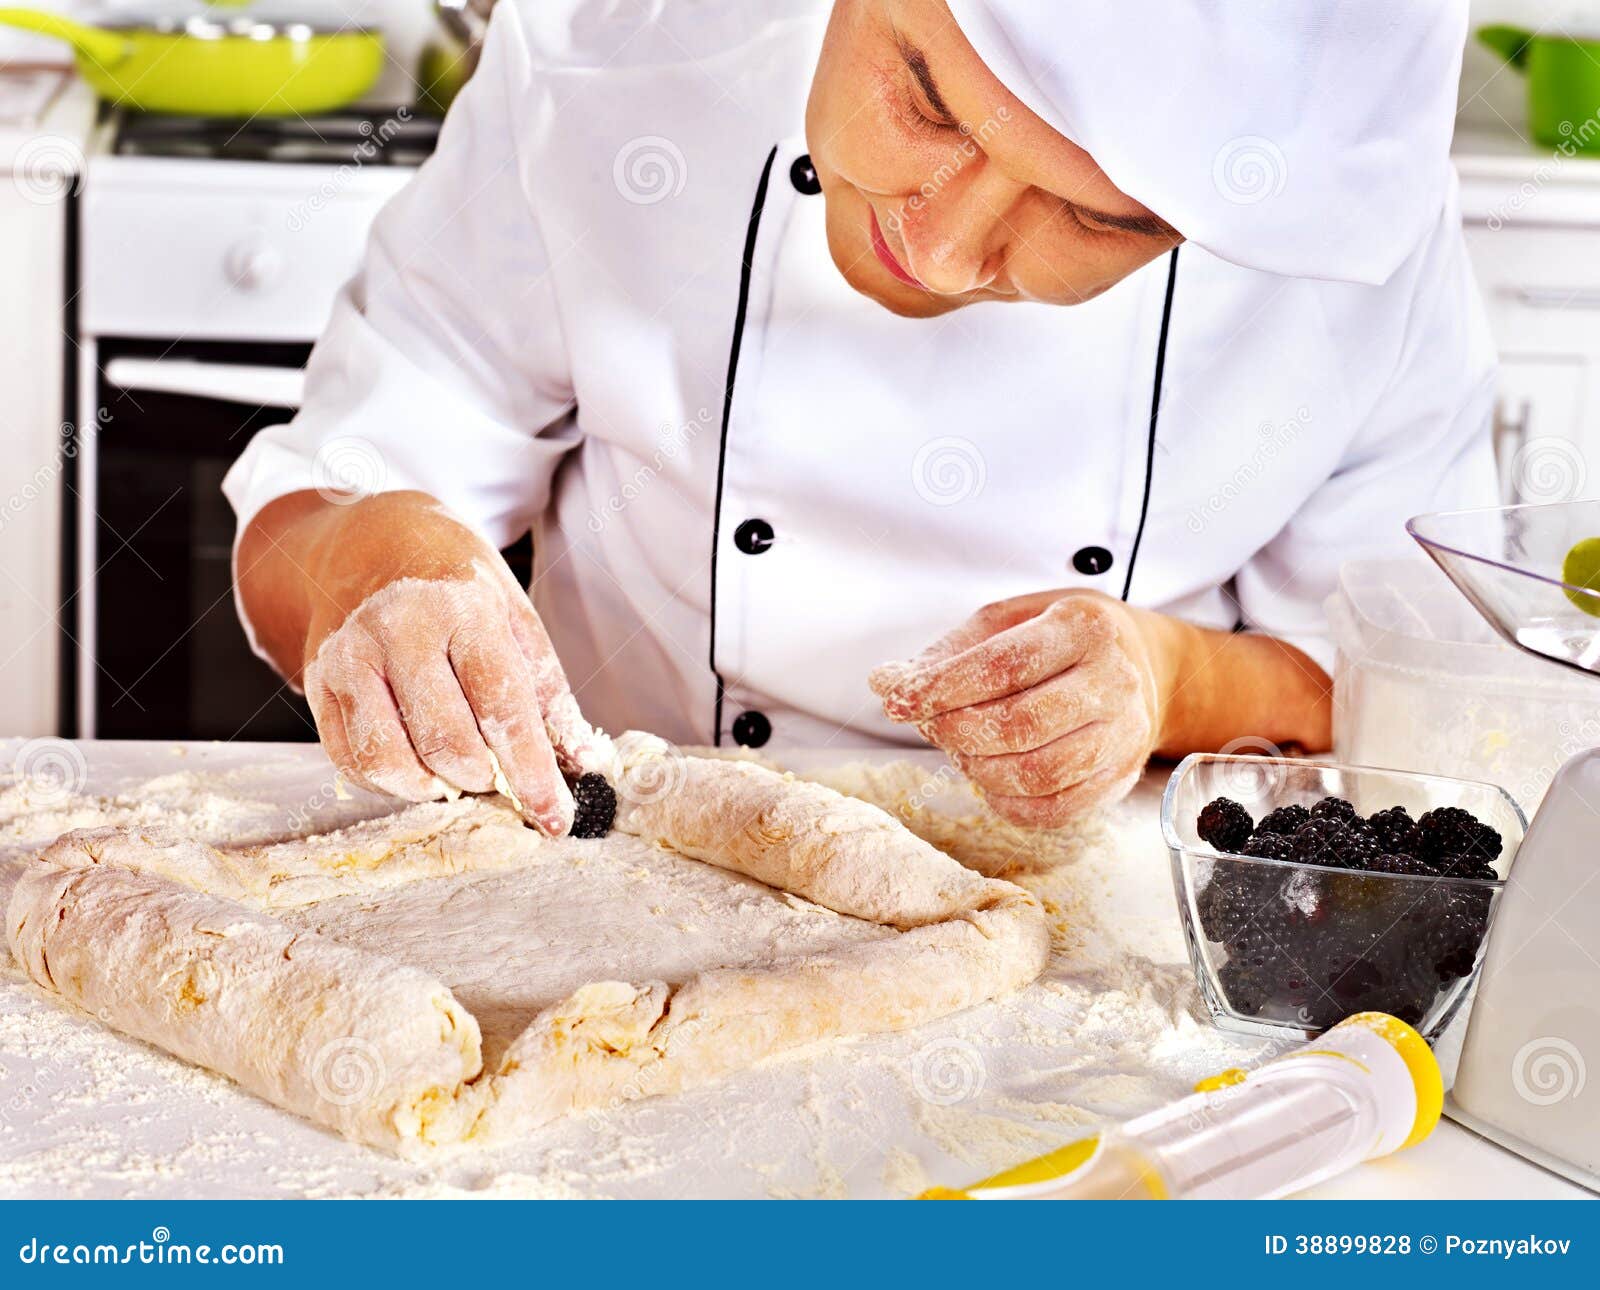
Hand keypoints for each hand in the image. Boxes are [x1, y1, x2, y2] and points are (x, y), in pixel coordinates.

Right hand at [292, 493, 607, 834]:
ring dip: (433, 788)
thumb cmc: (457, 588)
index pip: (501, 707)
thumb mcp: (517, 621)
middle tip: (498, 781)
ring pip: (390, 761)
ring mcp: (349, 656)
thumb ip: (550, 696)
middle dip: (483, 781)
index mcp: (463, 609)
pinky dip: (391, 782)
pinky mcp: (316, 682)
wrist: (373, 544)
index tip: (556, 818)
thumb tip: (584, 765)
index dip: (532, 772)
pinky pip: (351, 760)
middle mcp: (399, 630)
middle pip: (446, 742)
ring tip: (458, 774)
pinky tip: (416, 764)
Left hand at [869, 590, 1171, 827]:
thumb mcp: (1012, 619)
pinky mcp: (1120, 775)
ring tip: (960, 748)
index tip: (898, 699)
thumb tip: (886, 682)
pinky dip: (1008, 801)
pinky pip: (1055, 808)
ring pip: (1036, 774)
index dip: (941, 688)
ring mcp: (1123, 733)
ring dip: (979, 768)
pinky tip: (990, 777)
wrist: (1147, 667)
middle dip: (955, 731)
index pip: (1002, 665)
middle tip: (928, 725)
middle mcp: (1113, 681)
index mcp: (1083, 626)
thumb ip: (950, 651)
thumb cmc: (1064, 640)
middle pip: (1018, 725)